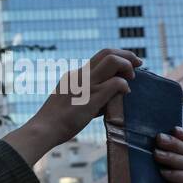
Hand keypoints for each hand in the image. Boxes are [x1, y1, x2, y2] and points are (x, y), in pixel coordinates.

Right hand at [4, 49, 141, 163]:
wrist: (43, 130)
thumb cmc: (57, 123)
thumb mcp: (73, 104)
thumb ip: (92, 98)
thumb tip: (112, 99)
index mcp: (74, 76)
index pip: (99, 57)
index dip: (118, 56)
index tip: (129, 64)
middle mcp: (80, 75)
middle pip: (107, 52)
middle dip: (128, 55)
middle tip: (139, 64)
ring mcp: (85, 84)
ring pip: (113, 60)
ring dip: (127, 66)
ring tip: (132, 78)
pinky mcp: (91, 97)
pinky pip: (116, 83)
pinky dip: (125, 86)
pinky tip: (126, 94)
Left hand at [114, 126, 182, 182]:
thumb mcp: (140, 167)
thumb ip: (139, 152)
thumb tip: (122, 135)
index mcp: (178, 159)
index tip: (174, 128)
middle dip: (174, 143)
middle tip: (159, 138)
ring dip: (172, 157)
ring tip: (156, 154)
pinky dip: (175, 175)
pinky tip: (164, 172)